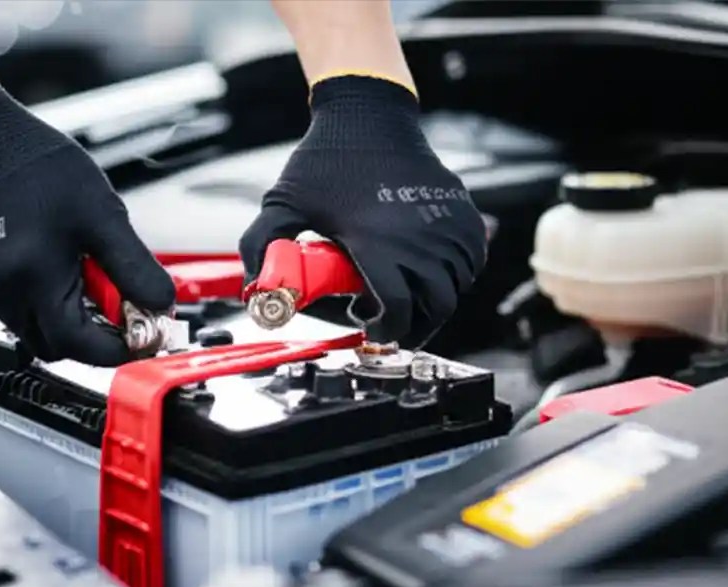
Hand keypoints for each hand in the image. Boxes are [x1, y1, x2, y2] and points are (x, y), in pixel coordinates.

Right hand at [0, 81, 173, 364]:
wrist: (0, 149)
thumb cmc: (49, 175)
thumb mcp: (107, 219)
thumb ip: (135, 270)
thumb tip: (162, 307)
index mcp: (33, 277)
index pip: (80, 345)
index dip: (115, 347)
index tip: (140, 334)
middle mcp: (3, 293)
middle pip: (60, 347)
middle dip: (95, 335)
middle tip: (119, 303)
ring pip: (41, 335)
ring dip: (73, 322)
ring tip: (88, 278)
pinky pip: (25, 317)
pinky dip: (52, 308)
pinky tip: (66, 274)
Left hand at [238, 76, 486, 347]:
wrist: (369, 116)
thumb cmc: (328, 158)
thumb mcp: (284, 203)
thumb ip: (261, 245)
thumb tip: (254, 290)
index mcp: (378, 245)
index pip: (396, 311)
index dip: (384, 330)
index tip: (369, 328)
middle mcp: (420, 239)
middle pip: (434, 309)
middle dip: (413, 327)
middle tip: (392, 326)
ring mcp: (446, 227)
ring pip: (457, 288)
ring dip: (435, 302)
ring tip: (408, 295)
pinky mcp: (463, 214)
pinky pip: (472, 259)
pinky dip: (459, 274)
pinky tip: (431, 270)